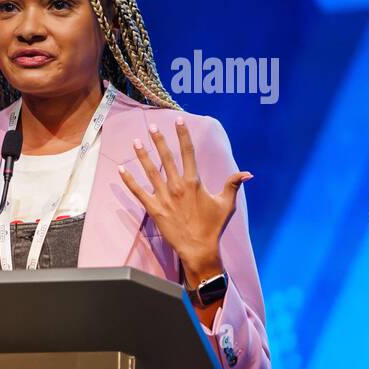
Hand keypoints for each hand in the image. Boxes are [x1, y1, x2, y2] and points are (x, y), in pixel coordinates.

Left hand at [118, 118, 252, 281]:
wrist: (198, 247)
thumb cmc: (212, 226)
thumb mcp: (225, 204)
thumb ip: (232, 185)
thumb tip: (247, 173)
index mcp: (194, 182)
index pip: (188, 153)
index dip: (183, 135)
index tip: (178, 121)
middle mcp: (177, 186)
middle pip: (166, 158)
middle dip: (159, 140)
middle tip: (151, 126)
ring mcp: (163, 197)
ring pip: (150, 171)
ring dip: (142, 155)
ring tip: (135, 141)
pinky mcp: (153, 208)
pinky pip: (138, 192)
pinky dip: (129, 180)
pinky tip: (121, 169)